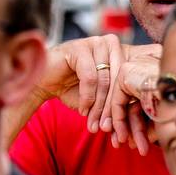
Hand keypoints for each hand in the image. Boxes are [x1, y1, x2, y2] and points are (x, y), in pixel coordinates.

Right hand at [36, 36, 160, 150]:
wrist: (44, 82)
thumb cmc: (73, 89)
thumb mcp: (100, 98)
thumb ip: (115, 105)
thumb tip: (131, 128)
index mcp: (121, 54)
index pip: (128, 83)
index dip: (124, 109)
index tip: (120, 131)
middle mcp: (111, 45)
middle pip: (119, 82)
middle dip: (112, 110)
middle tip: (107, 130)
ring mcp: (96, 43)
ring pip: (105, 81)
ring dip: (99, 107)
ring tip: (94, 125)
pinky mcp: (80, 47)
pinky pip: (90, 77)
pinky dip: (87, 97)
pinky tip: (83, 110)